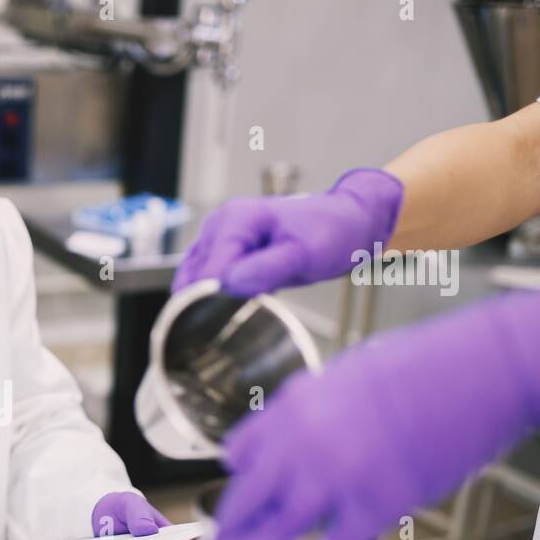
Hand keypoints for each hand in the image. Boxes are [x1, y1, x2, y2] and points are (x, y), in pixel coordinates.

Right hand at [173, 168, 403, 296]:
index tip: (230, 319)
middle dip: (206, 303)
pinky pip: (203, 279)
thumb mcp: (304, 255)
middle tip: (237, 319)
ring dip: (205, 301)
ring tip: (235, 313)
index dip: (213, 300)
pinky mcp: (223, 252)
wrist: (346, 222)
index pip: (207, 271)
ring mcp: (219, 238)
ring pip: (193, 280)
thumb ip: (266, 269)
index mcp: (236, 220)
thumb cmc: (330, 233)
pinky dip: (210, 296)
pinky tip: (233, 305)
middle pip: (194, 277)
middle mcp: (219, 225)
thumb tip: (229, 285)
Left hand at [207, 287, 539, 539]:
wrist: (479, 371)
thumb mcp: (338, 374)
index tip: (225, 505)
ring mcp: (339, 477)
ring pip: (278, 529)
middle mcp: (305, 443)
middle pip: (249, 497)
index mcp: (294, 406)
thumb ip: (295, 410)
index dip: (232, 485)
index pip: (243, 454)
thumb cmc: (418, 366)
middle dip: (226, 529)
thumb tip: (252, 446)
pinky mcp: (378, 505)